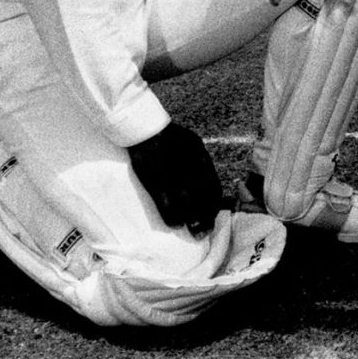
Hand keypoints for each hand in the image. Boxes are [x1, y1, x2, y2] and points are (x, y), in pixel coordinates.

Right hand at [127, 121, 222, 236]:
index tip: (213, 215)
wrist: (143, 126)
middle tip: (205, 230)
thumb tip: (206, 181)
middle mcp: (189, 164)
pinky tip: (175, 225)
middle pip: (204, 197)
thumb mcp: (190, 141)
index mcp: (199, 154)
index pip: (213, 185)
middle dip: (207, 216)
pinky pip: (166, 203)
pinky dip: (172, 216)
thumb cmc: (167, 135)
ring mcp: (171, 172)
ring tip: (195, 232)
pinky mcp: (154, 179)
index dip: (214, 203)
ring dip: (193, 220)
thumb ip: (199, 160)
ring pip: (188, 203)